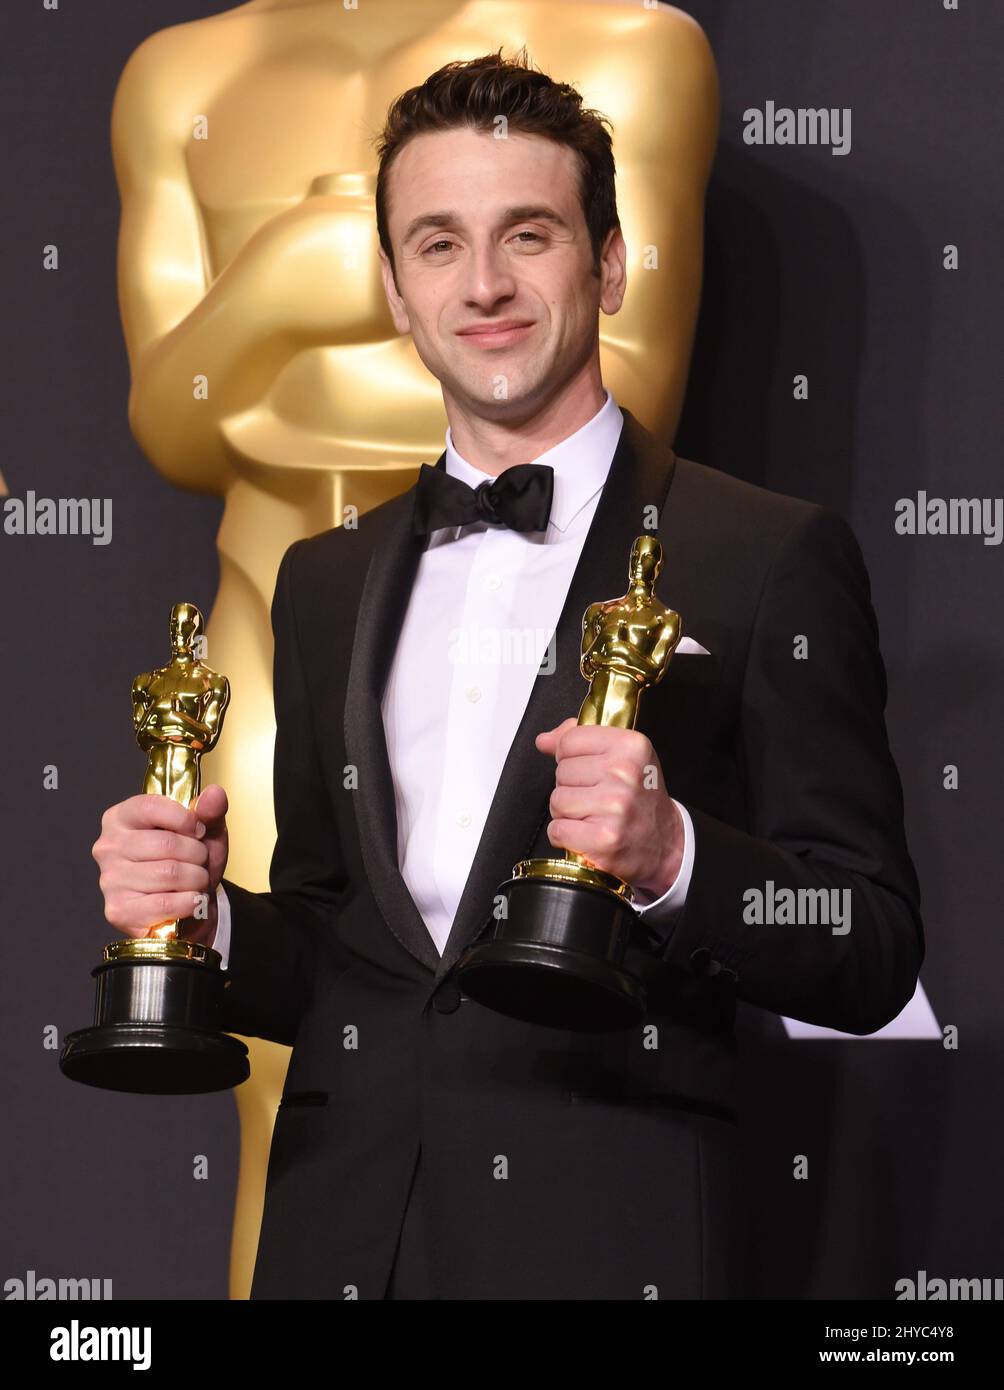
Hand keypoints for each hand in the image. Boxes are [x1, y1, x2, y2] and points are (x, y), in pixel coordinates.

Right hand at [91, 784, 229, 947]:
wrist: (192, 905)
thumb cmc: (191, 861)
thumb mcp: (206, 830)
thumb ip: (210, 810)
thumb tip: (214, 794)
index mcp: (121, 818)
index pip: (151, 807)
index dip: (185, 819)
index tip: (199, 831)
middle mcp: (108, 847)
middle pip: (166, 844)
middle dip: (197, 855)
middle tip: (200, 862)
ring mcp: (110, 880)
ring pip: (169, 874)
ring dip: (196, 879)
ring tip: (196, 881)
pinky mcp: (118, 911)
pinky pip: (165, 903)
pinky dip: (189, 902)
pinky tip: (190, 900)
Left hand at [535, 719, 682, 897]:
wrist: (665, 843)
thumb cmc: (640, 799)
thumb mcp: (623, 756)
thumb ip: (581, 741)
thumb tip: (544, 740)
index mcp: (631, 746)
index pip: (570, 740)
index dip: (571, 757)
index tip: (589, 769)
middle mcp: (625, 773)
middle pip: (561, 772)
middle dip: (571, 787)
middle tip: (597, 797)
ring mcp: (615, 806)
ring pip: (557, 800)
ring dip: (567, 813)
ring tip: (593, 815)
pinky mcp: (604, 838)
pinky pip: (557, 830)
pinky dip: (565, 835)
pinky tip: (587, 833)